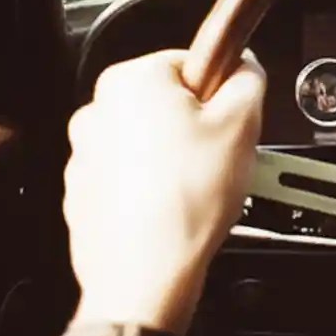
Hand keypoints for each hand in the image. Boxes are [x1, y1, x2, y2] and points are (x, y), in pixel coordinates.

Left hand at [63, 49, 264, 335]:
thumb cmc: (186, 200)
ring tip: (196, 187)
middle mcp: (98, 109)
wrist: (145, 272)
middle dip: (197, 126)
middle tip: (219, 157)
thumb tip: (245, 65)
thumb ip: (249, 78)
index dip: (221, 93)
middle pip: (168, 102)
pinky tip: (172, 205)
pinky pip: (130, 176)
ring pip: (148, 140)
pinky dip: (151, 185)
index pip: (193, 63)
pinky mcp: (85, 190)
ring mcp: (86, 152)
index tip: (230, 121)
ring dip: (174, 157)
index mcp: (132, 79)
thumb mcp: (243, 123)